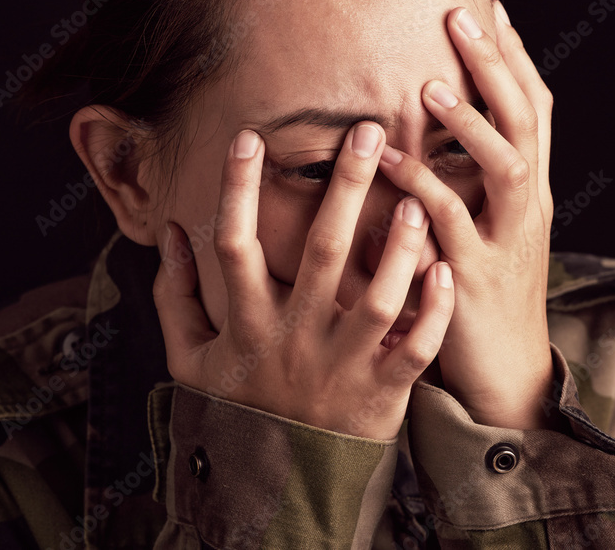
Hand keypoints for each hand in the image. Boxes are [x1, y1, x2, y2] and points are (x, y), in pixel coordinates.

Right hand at [153, 124, 454, 439]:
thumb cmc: (238, 406)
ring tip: (417, 198)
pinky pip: (414, 350)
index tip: (249, 136)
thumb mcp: (189, 357)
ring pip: (378, 300)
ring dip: (399, 247)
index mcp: (248, 323)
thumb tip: (169, 233)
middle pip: (321, 253)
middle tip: (368, 131)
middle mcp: (296, 338)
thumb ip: (175, 295)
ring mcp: (342, 365)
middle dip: (345, 188)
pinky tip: (444, 272)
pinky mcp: (382, 393)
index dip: (238, 189)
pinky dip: (433, 314)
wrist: (280, 482)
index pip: (235, 245)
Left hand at [377, 1, 557, 429]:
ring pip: (505, 167)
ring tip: (430, 89)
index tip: (491, 10)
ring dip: (470, 125)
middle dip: (495, 67)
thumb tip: (431, 130)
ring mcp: (507, 239)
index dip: (515, 58)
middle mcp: (527, 205)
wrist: (507, 372)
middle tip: (460, 20)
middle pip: (525, 121)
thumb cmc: (488, 292)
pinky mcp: (476, 276)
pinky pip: (452, 224)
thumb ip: (470, 181)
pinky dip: (423, 189)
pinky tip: (389, 162)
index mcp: (530, 190)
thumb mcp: (493, 229)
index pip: (534, 109)